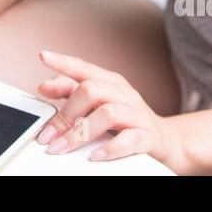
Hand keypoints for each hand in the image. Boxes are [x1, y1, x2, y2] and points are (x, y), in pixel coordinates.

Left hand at [34, 49, 192, 172]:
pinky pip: (129, 140)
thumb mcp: (98, 104)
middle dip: (65, 114)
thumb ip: (70, 92)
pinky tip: (95, 155)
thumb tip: (44, 86)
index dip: (64, 62)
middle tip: (47, 135)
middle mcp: (124, 94)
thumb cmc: (126, 121)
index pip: (84, 67)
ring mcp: (137, 114)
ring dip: (80, 132)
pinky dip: (110, 148)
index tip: (43, 56)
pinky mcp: (148, 137)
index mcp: (110, 82)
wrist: (167, 142)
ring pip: (108, 113)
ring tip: (62, 147)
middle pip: (91, 90)